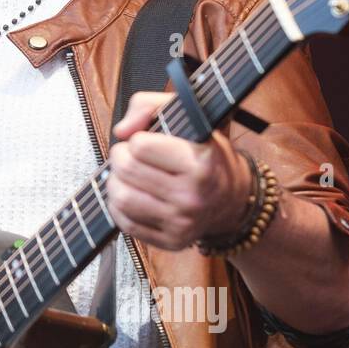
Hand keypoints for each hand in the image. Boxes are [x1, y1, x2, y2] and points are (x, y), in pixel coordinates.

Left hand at [106, 91, 252, 250]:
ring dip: (115, 182)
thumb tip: (122, 131)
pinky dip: (119, 208)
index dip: (136, 139)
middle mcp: (193, 196)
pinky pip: (125, 223)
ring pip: (121, 198)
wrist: (232, 198)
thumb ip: (148, 106)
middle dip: (120, 157)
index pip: (140, 146)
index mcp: (201, 163)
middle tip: (129, 156)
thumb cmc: (205, 154)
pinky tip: (134, 196)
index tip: (144, 141)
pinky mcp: (171, 241)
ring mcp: (182, 223)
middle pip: (126, 170)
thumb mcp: (186, 116)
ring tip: (129, 176)